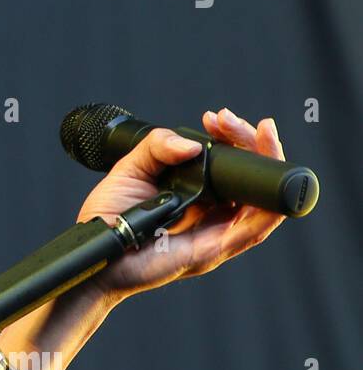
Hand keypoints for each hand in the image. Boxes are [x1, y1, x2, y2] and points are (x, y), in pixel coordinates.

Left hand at [76, 107, 287, 305]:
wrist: (95, 251)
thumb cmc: (109, 218)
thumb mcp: (130, 170)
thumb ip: (156, 148)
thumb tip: (192, 144)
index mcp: (196, 192)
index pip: (230, 162)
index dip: (231, 137)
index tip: (216, 118)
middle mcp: (211, 212)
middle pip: (252, 178)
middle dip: (251, 142)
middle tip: (230, 121)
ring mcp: (215, 232)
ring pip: (262, 202)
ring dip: (270, 165)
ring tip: (262, 134)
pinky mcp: (212, 250)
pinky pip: (252, 232)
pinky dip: (269, 209)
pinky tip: (274, 183)